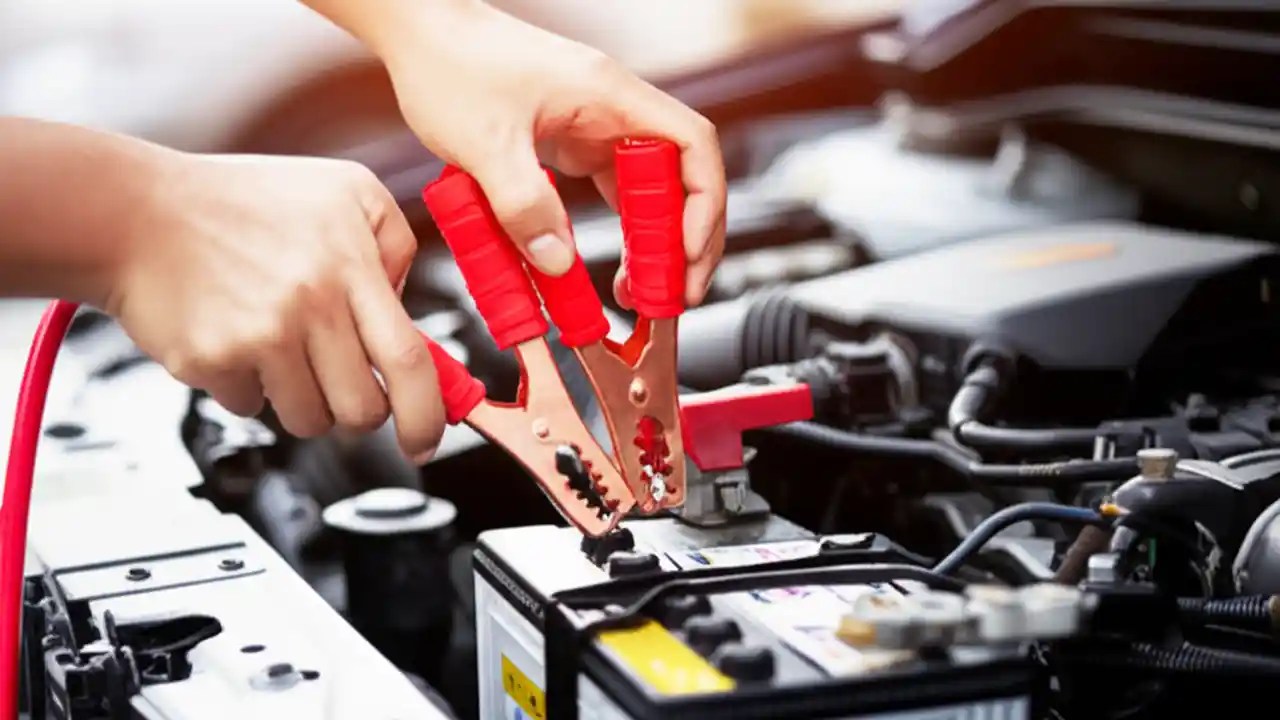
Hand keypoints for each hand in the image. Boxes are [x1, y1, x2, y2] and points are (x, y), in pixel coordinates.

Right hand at [104, 152, 443, 459]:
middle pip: (361, 408)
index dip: (427, 415)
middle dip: (361, 412)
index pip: (409, 361)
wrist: (134, 213)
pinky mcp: (212, 362)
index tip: (427, 441)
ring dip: (304, 400)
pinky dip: (249, 387)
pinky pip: (252, 408)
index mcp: (349, 265)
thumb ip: (393, 244)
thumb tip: (407, 311)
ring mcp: (258, 337)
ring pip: (310, 420)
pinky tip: (236, 339)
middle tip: (341, 381)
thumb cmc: (242, 202)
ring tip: (280, 347)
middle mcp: (309, 303)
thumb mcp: (344, 191)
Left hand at [378, 0, 726, 306]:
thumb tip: (557, 263)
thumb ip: (523, 206)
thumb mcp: (484, 143)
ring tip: (645, 290)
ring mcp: (594, 126)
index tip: (689, 255)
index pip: (692, 147)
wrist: (417, 33)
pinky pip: (611, 191)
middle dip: (685, 238)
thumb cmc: (450, 60)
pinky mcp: (570, 141)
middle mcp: (612, 109)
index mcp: (609, 95)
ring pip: (647, 189)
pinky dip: (618, 230)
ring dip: (653, 241)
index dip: (702, 205)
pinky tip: (609, 261)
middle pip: (679, 176)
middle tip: (674, 293)